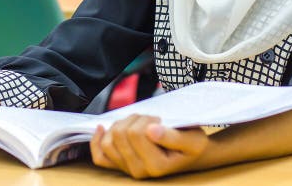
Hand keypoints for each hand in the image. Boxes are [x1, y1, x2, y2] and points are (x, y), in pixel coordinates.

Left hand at [90, 114, 209, 178]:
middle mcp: (140, 172)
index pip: (136, 133)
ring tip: (137, 124)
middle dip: (134, 119)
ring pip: (108, 141)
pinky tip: (102, 129)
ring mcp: (128, 170)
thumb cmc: (193, 145)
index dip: (146, 119)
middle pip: (120, 134)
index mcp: (156, 166)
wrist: (193, 155)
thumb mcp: (192, 139)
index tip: (159, 120)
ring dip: (120, 125)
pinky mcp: (121, 166)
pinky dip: (97, 140)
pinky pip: (100, 157)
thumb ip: (173, 137)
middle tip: (150, 120)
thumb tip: (151, 131)